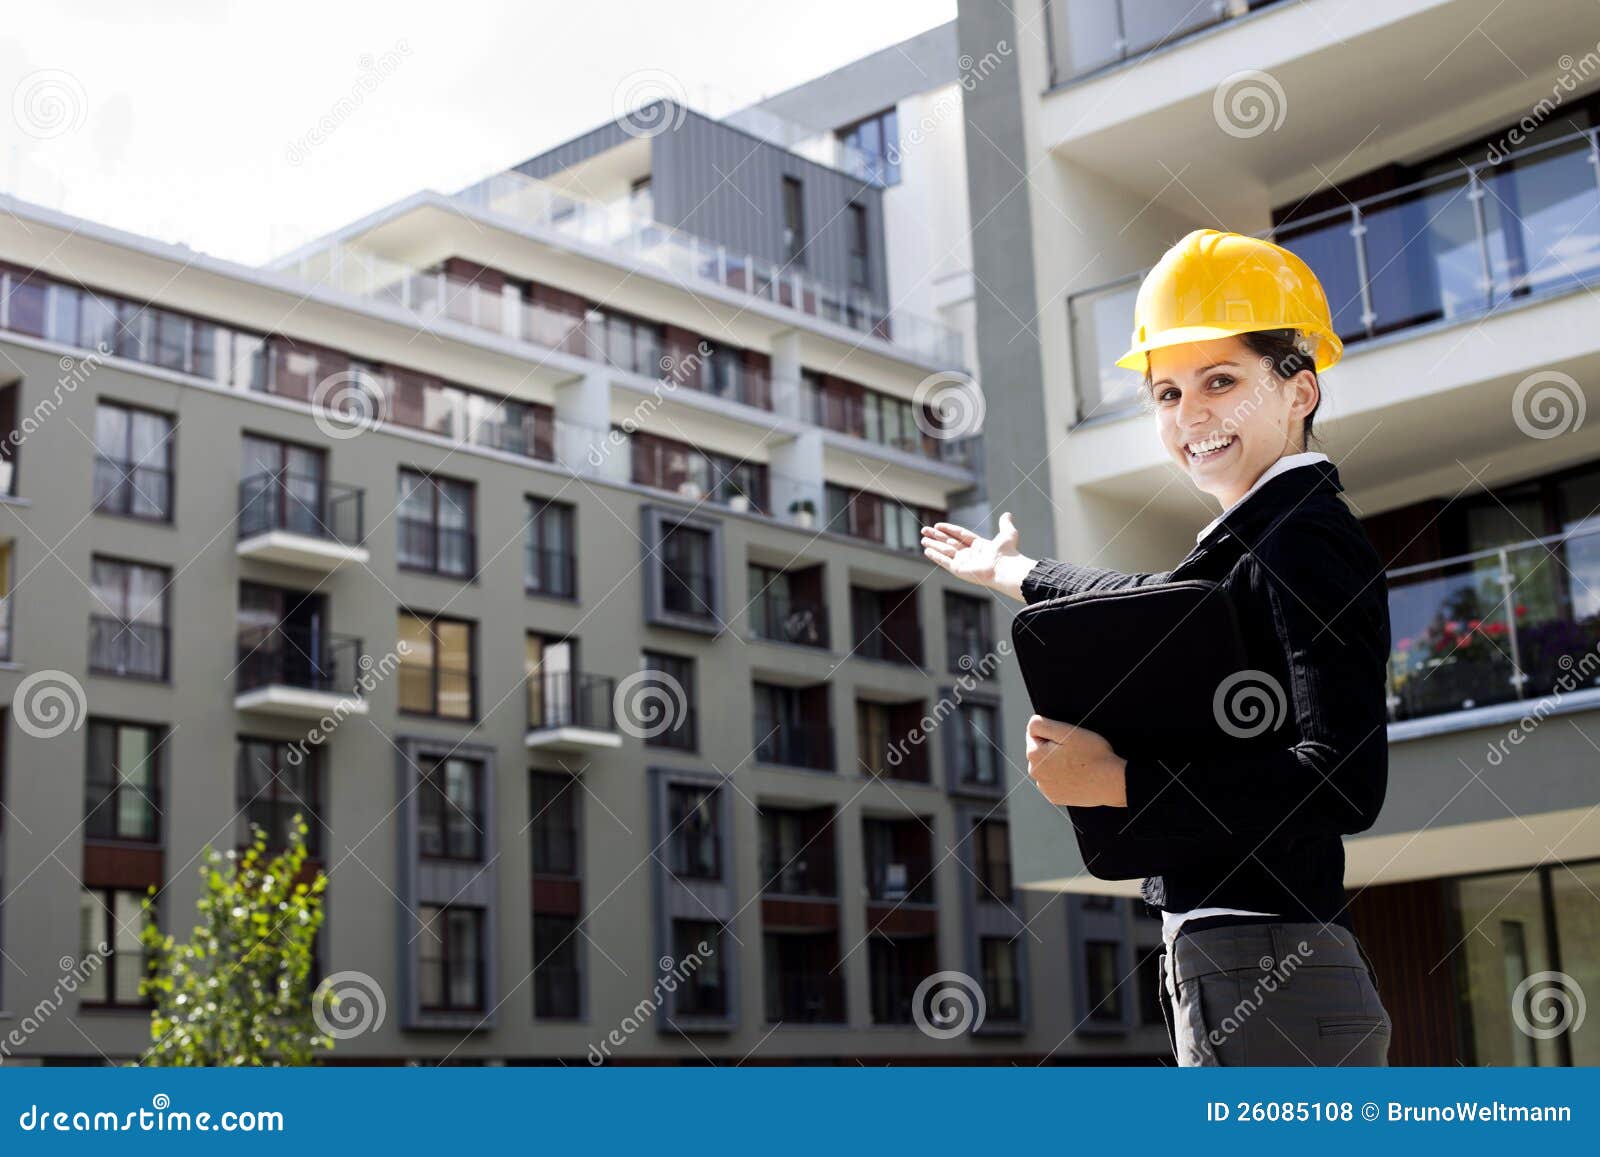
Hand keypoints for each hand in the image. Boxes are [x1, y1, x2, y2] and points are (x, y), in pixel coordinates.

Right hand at [921, 511, 1036, 602]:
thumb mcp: (1008, 533)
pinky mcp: (959, 570)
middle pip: (949, 543)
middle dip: (937, 536)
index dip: (948, 530)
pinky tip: (927, 551)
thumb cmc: (1008, 552)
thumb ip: (1005, 524)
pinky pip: (944, 561)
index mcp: (980, 546)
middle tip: (924, 530)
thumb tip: (1007, 514)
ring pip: (945, 551)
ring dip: (933, 545)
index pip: (960, 535)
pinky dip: (935, 556)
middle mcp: (970, 555)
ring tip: (922, 539)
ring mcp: (964, 563)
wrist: (1005, 567)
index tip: (938, 525)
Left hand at [1026, 715, 1127, 806]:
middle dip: (1053, 748)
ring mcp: (1045, 788)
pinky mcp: (1055, 797)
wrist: (1113, 782)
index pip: (1034, 734)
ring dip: (1058, 763)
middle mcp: (1035, 774)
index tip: (1068, 740)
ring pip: (1048, 767)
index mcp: (1034, 755)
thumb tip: (1031, 725)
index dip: (1052, 733)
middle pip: (1040, 751)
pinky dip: (1063, 778)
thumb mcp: (1067, 731)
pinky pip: (1055, 781)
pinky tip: (1077, 776)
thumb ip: (1042, 724)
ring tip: (1078, 764)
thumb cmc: (1093, 756)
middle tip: (1076, 752)